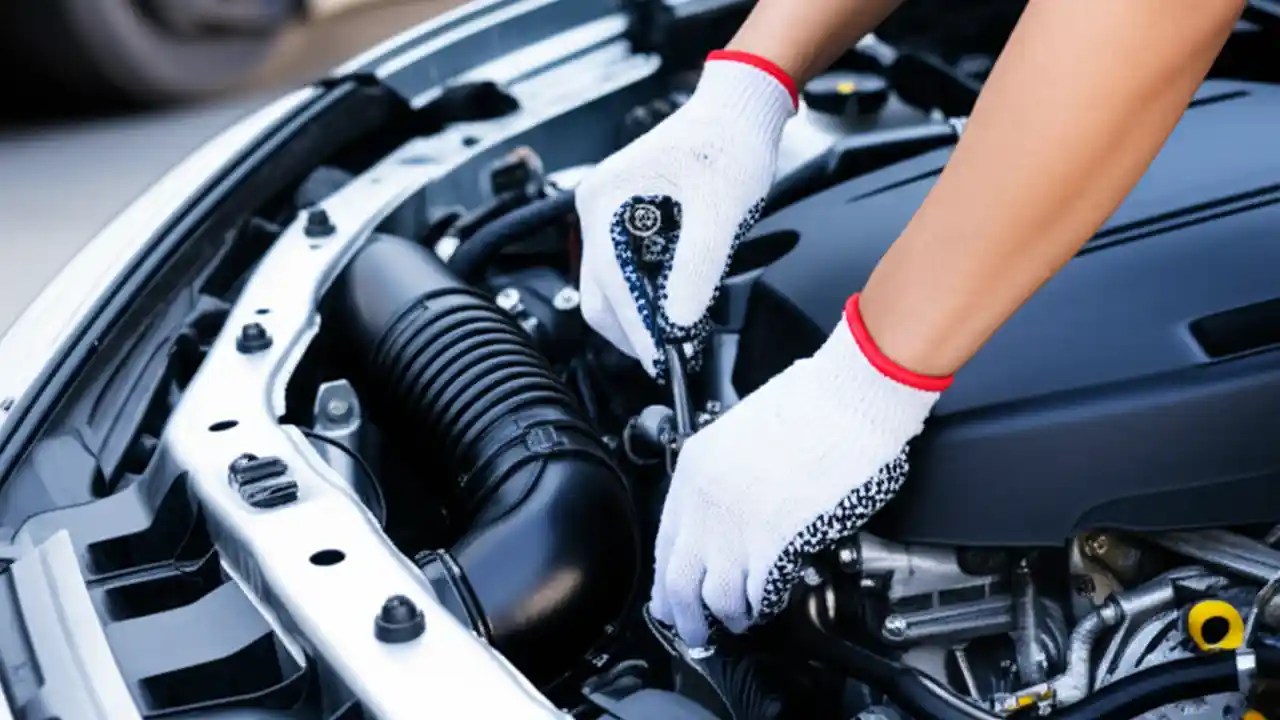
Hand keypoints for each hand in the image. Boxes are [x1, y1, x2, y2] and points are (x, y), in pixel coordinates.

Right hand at [575, 51, 796, 378]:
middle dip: (635, 330)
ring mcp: (610, 214)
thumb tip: (680, 323)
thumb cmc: (728, 144)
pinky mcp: (629, 219)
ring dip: (643, 313)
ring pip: (613, 287)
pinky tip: (678, 302)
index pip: (614, 285)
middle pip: (602, 293)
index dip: (640, 329)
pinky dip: (650, 293)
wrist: (739, 110)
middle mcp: (598, 208)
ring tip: (681, 333)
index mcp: (607, 201)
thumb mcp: (720, 211)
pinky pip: (629, 269)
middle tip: (673, 355)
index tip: (664, 362)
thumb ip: (697, 268)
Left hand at [650, 295, 952, 646]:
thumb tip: (727, 511)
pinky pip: (758, 593)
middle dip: (685, 617)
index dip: (668, 580)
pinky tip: (769, 604)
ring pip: (715, 598)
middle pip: (678, 581)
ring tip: (740, 621)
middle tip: (695, 633)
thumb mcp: (741, 432)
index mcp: (695, 469)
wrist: (851, 395)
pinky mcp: (776, 542)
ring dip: (728, 617)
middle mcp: (707, 501)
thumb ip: (725, 475)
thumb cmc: (812, 402)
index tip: (671, 598)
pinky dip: (763, 606)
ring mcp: (738, 524)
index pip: (665, 542)